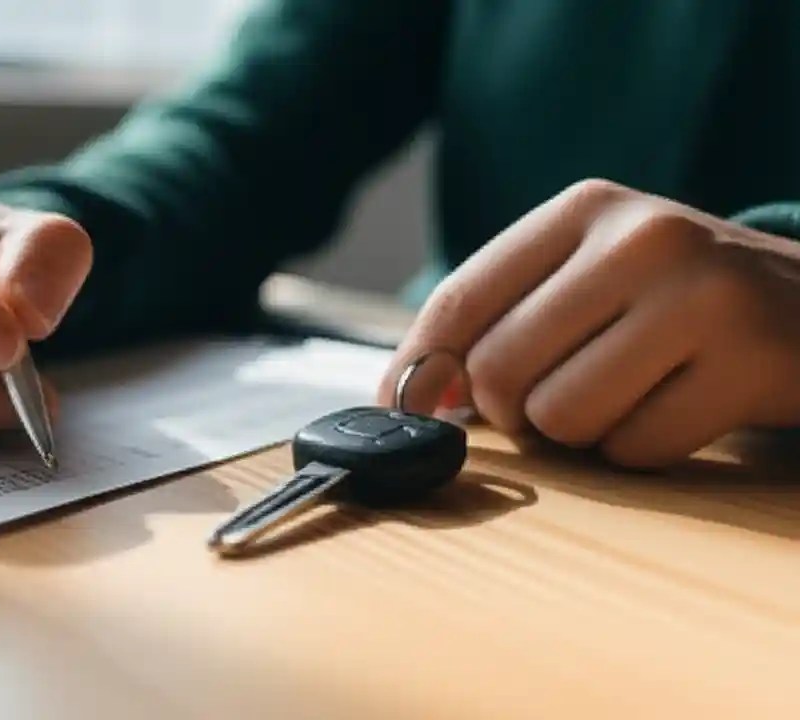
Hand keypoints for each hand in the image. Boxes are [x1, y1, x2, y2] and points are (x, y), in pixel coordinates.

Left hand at [380, 179, 799, 466]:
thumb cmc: (675, 301)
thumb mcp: (588, 279)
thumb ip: (498, 321)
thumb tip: (413, 392)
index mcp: (586, 210)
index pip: (460, 299)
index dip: (416, 368)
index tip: (401, 407)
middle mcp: (641, 239)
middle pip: (500, 369)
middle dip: (512, 409)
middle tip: (556, 397)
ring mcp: (700, 297)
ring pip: (560, 417)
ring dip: (579, 432)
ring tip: (628, 392)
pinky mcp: (748, 363)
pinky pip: (633, 449)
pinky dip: (640, 448)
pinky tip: (678, 406)